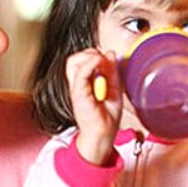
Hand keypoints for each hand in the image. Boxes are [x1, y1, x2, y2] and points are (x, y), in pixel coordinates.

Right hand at [65, 49, 121, 164]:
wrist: (103, 134)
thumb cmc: (106, 117)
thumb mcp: (114, 88)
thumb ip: (111, 71)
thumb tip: (110, 53)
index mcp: (84, 83)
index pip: (82, 60)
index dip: (94, 54)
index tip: (107, 58)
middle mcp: (78, 84)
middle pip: (74, 58)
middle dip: (89, 53)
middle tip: (102, 60)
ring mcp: (77, 88)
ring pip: (73, 62)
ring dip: (88, 57)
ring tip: (99, 62)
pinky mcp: (78, 94)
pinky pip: (80, 73)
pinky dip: (89, 64)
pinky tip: (98, 62)